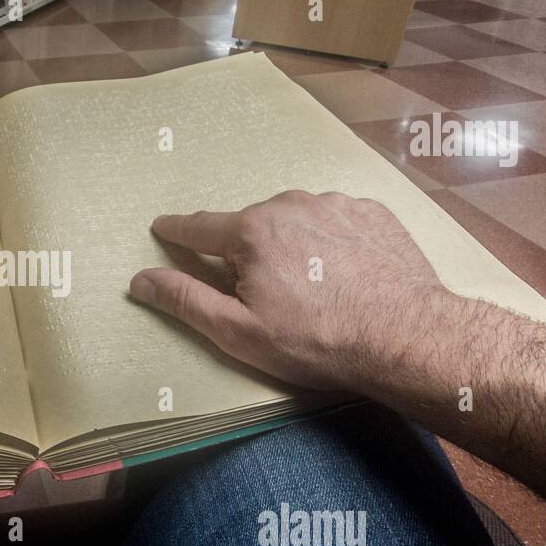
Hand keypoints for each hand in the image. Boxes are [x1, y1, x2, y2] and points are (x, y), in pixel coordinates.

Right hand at [129, 191, 449, 390]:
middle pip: (251, 226)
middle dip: (246, 251)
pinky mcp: (372, 213)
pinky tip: (342, 275)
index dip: (177, 230)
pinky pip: (335, 222)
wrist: (406, 338)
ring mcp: (336, 204)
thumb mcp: (237, 332)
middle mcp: (290, 204)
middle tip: (261, 292)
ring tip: (308, 287)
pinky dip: (329, 243)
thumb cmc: (316, 341)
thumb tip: (140, 280)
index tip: (163, 227)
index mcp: (251, 231)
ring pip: (295, 221)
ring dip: (291, 245)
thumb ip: (184, 300)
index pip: (199, 227)